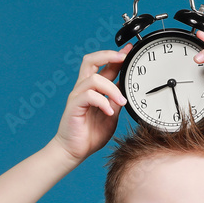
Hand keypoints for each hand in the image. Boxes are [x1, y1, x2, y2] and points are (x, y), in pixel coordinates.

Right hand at [52, 44, 131, 162]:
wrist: (74, 151)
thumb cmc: (90, 135)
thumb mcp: (111, 114)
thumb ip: (116, 100)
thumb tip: (127, 88)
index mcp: (93, 89)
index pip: (104, 65)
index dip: (116, 56)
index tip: (129, 50)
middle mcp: (83, 88)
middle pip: (91, 60)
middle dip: (108, 55)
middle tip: (123, 58)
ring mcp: (77, 96)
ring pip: (94, 78)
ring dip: (112, 89)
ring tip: (121, 102)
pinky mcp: (74, 105)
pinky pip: (89, 95)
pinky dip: (103, 102)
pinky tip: (109, 112)